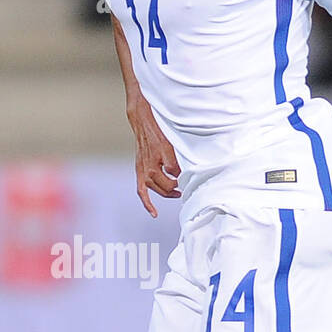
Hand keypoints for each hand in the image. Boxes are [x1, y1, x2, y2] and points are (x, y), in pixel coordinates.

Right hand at [128, 96, 179, 216]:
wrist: (143, 118)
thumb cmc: (160, 127)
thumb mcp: (174, 140)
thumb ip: (179, 157)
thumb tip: (184, 172)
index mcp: (162, 157)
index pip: (175, 176)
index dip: (184, 179)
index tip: (191, 178)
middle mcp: (151, 165)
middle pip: (165, 185)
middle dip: (176, 188)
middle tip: (186, 188)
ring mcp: (144, 168)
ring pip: (154, 188)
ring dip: (165, 193)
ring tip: (177, 194)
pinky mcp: (139, 169)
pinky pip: (141, 189)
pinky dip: (147, 202)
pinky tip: (154, 213)